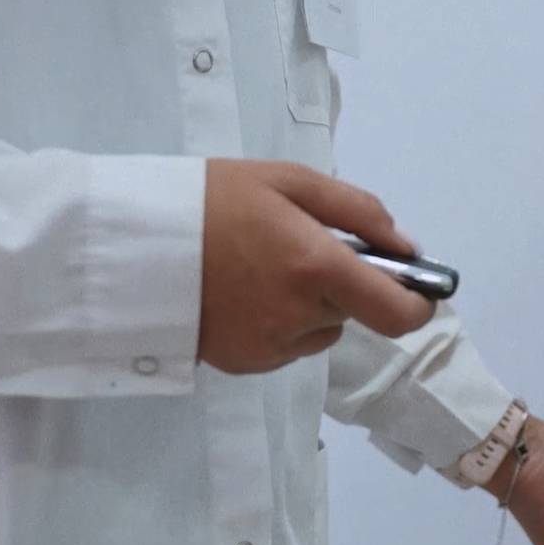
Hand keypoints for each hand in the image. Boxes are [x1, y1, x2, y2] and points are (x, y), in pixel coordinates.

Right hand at [199, 159, 432, 373]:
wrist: (125, 244)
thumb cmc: (208, 199)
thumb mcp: (286, 181)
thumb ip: (357, 211)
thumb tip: (406, 246)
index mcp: (314, 266)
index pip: (398, 312)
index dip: (418, 304)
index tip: (417, 287)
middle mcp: (299, 315)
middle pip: (353, 310)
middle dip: (343, 284)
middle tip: (301, 248)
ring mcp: (271, 347)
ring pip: (321, 330)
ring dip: (312, 304)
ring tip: (262, 267)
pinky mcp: (245, 363)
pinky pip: (287, 346)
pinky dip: (281, 323)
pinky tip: (243, 292)